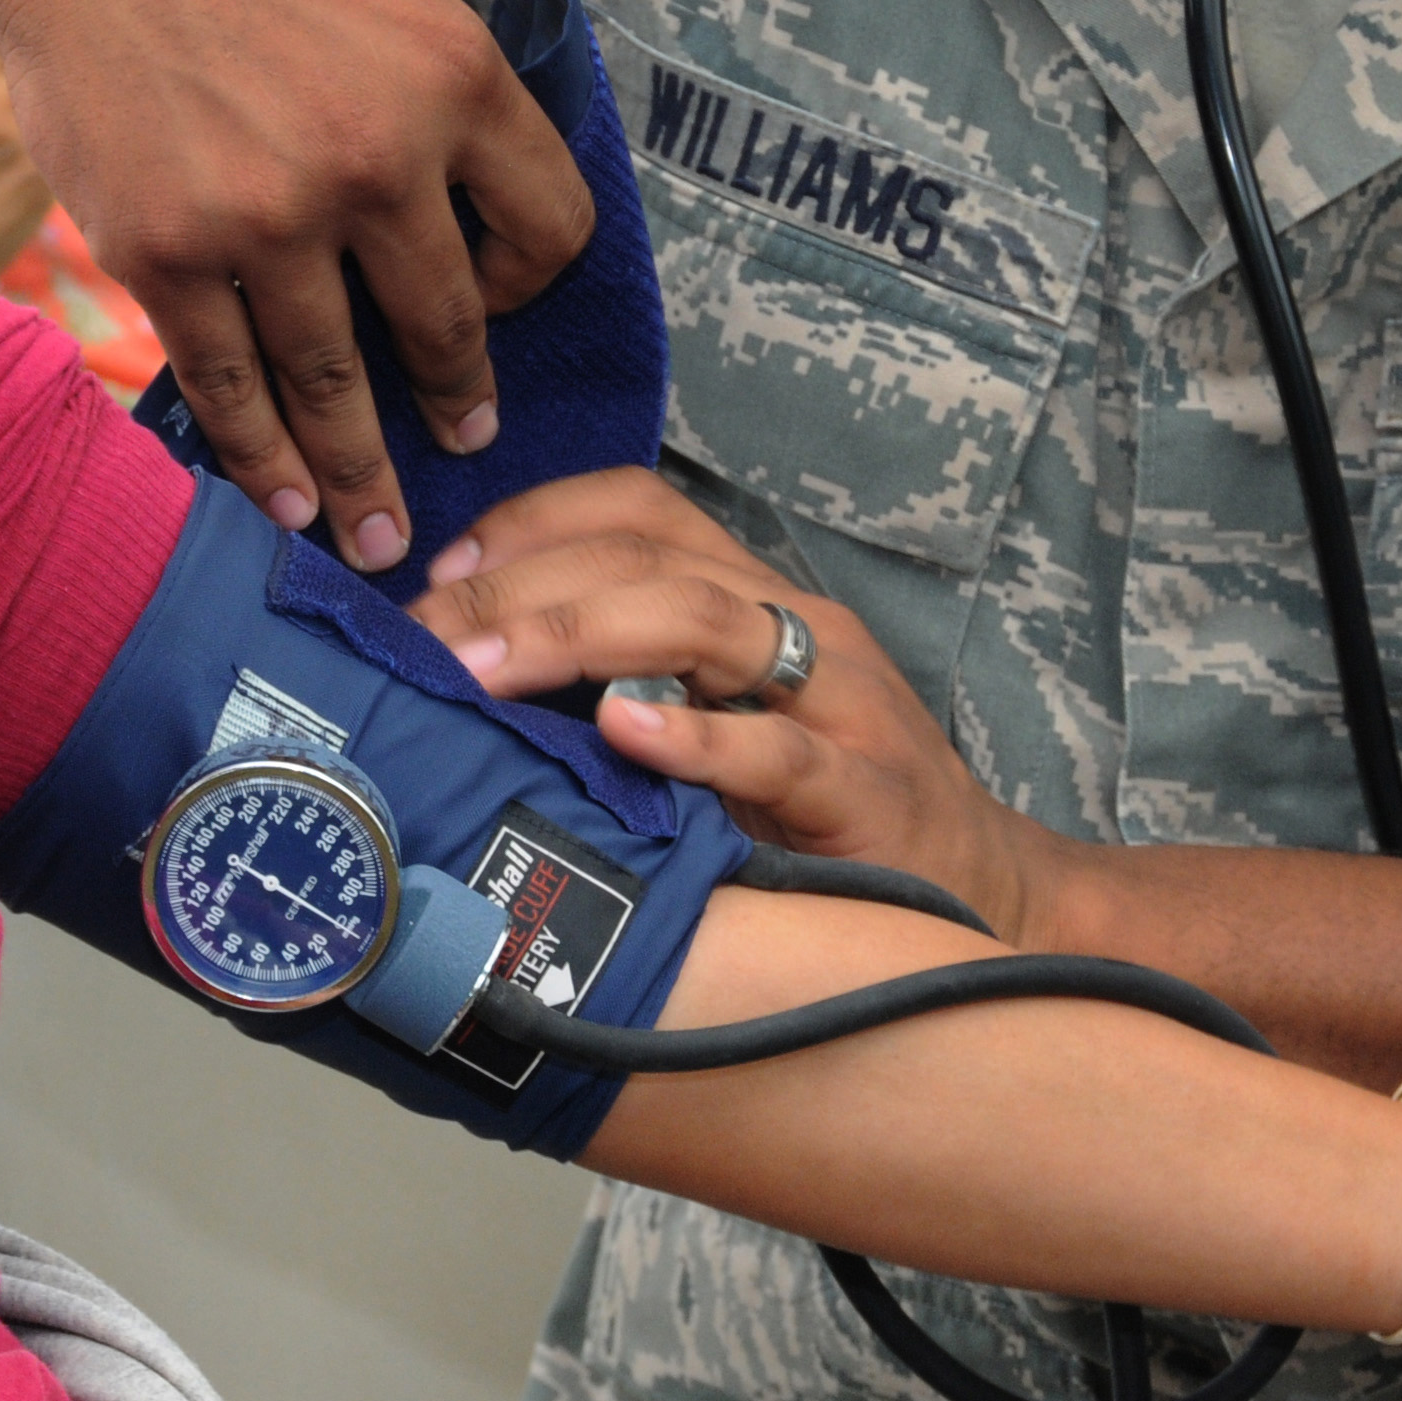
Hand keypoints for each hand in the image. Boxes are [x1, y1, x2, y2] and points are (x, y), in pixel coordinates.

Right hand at [0, 0, 594, 568]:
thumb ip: (453, 49)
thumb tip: (493, 147)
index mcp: (452, 76)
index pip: (546, 228)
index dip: (531, 278)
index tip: (499, 299)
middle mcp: (371, 159)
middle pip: (446, 324)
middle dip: (459, 402)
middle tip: (466, 447)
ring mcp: (262, 216)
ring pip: (336, 380)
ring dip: (362, 471)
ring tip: (377, 533)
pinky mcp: (162, 251)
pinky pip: (227, 380)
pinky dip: (257, 454)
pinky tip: (283, 501)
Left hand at [410, 468, 1061, 941]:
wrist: (979, 891)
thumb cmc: (822, 810)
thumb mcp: (720, 723)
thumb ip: (624, 687)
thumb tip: (466, 681)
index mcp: (753, 598)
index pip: (637, 509)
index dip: (532, 521)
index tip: (441, 574)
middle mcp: (795, 626)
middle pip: (643, 561)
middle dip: (519, 588)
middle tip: (422, 636)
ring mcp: (838, 703)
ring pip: (702, 623)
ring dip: (576, 635)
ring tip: (486, 666)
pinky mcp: (867, 793)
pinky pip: (777, 752)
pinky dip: (697, 738)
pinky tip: (625, 734)